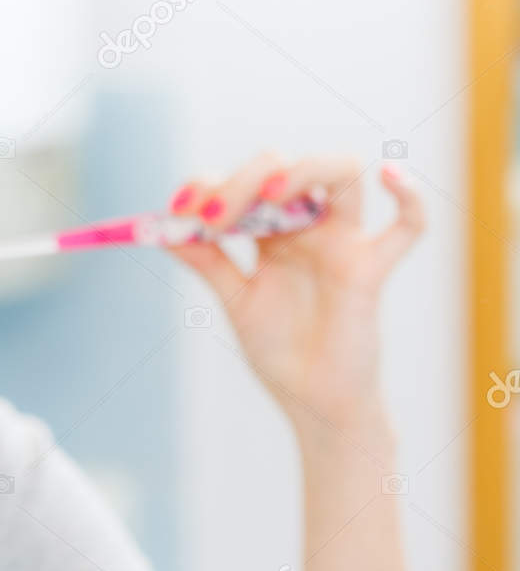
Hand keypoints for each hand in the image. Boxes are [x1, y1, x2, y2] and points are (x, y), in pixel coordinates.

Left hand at [164, 154, 423, 439]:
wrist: (311, 400)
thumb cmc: (280, 350)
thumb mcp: (235, 301)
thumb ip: (207, 263)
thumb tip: (161, 231)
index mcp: (272, 232)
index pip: (244, 184)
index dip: (210, 184)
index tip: (178, 209)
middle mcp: (308, 227)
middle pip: (285, 169)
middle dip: (245, 181)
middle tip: (214, 216)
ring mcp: (342, 243)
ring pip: (342, 174)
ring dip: (306, 170)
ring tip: (271, 194)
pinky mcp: (369, 271)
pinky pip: (408, 228)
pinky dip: (409, 197)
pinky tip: (391, 175)